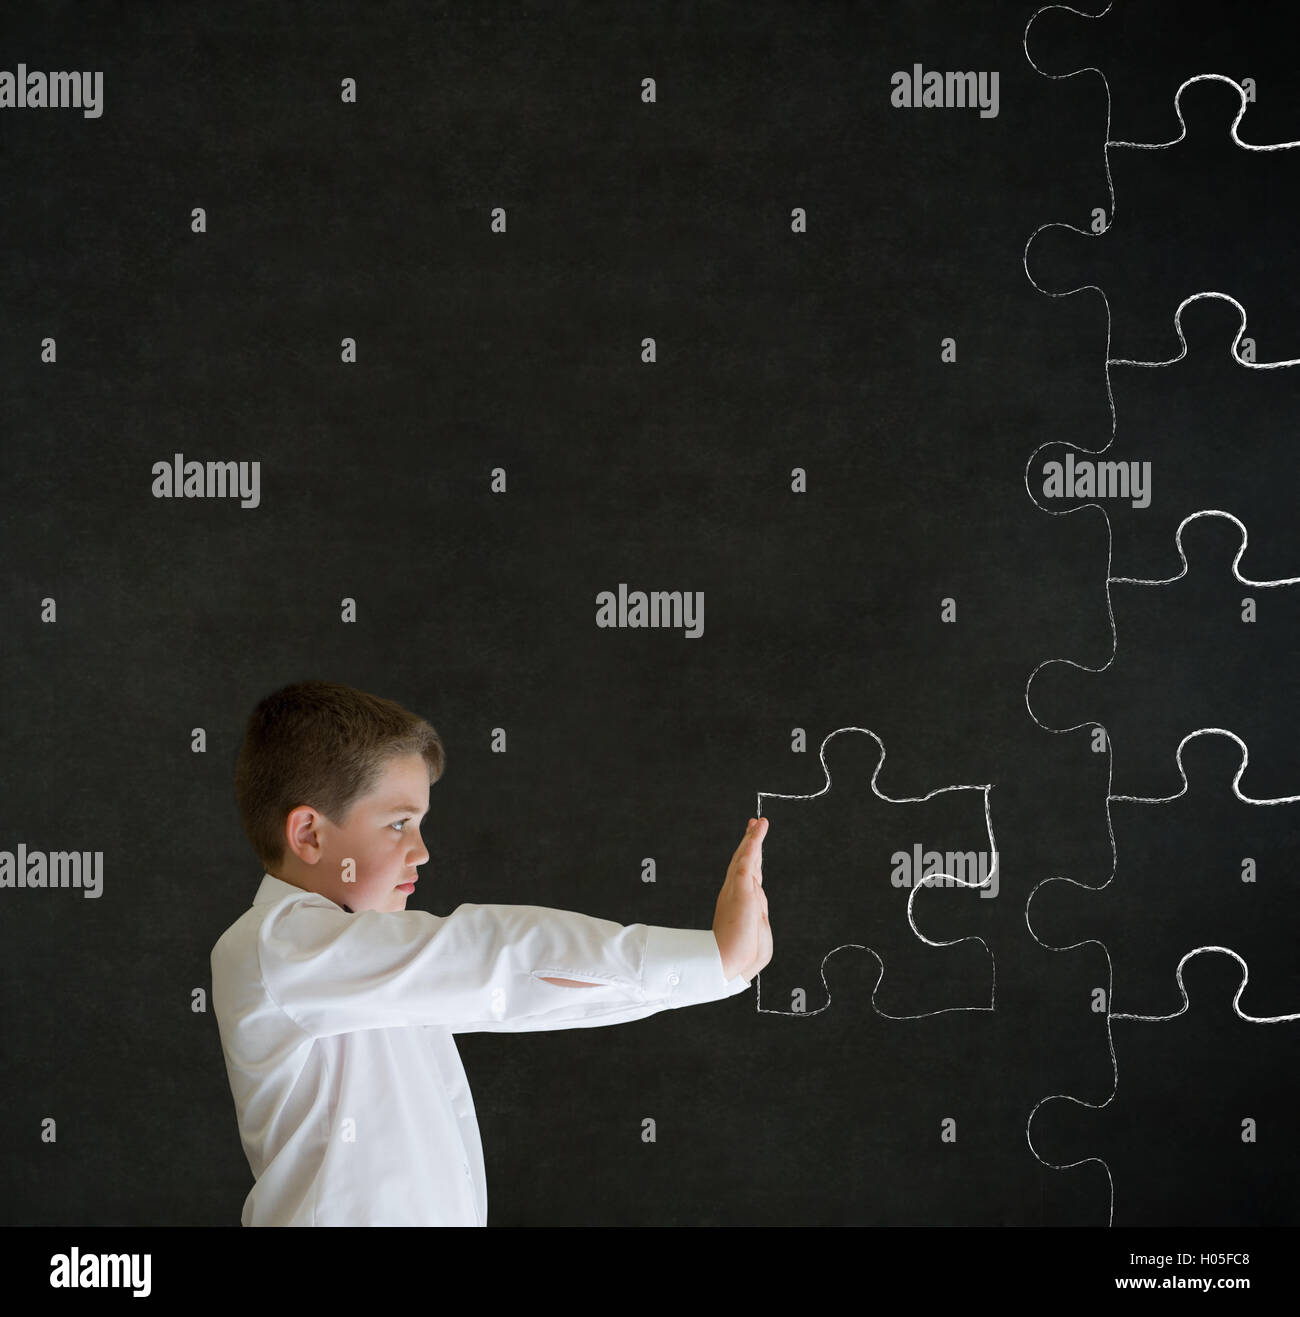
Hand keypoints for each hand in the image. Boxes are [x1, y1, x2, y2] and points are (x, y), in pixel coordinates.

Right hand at [712, 817, 771, 981]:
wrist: (729, 964)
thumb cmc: (742, 957)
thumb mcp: (757, 935)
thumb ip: (759, 920)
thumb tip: (759, 912)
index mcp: (737, 904)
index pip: (746, 876)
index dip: (750, 858)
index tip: (754, 845)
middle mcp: (734, 893)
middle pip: (744, 861)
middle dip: (750, 842)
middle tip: (755, 824)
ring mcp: (737, 890)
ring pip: (746, 857)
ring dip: (753, 838)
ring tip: (759, 822)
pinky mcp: (742, 889)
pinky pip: (747, 861)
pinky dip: (752, 844)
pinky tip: (756, 832)